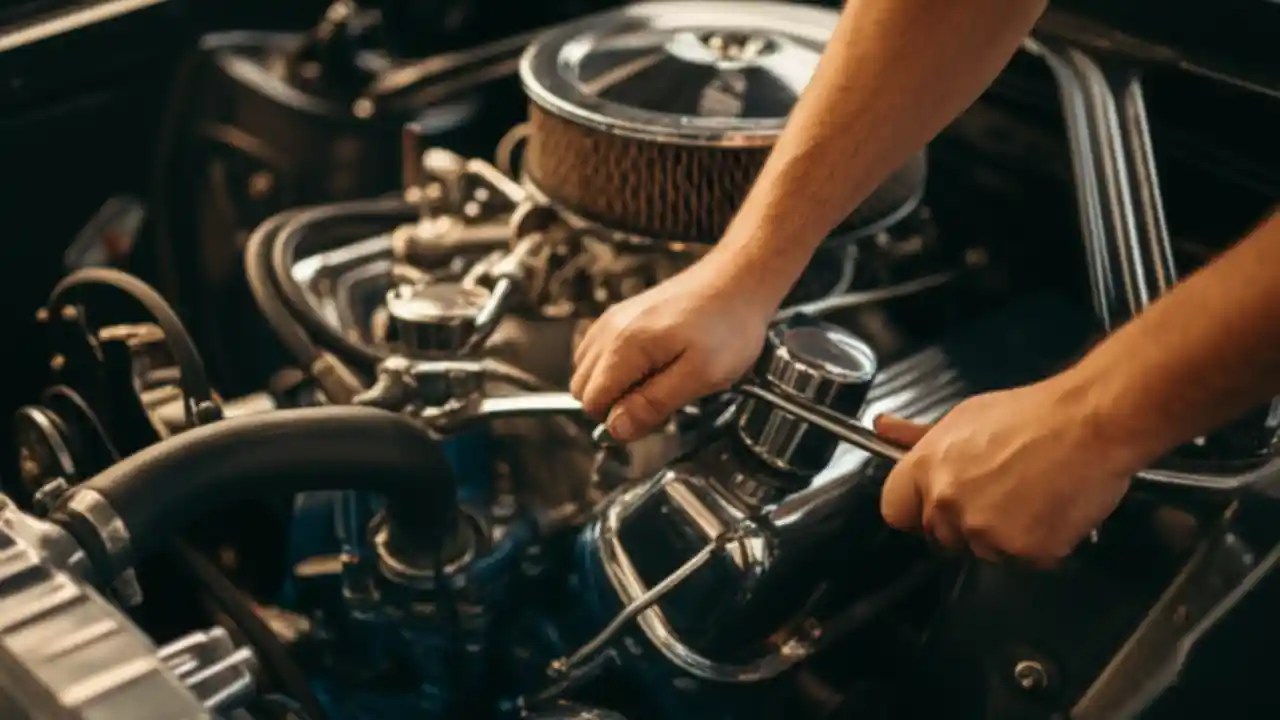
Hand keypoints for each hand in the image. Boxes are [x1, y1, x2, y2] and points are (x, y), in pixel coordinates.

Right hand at [570, 254, 781, 442]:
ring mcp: (613, 319)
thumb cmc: (728, 326)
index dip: (619, 420)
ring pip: (588, 371)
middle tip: (658, 401)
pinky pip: (601, 353)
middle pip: (583, 388)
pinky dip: (618, 368)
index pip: (591, 402)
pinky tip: (653, 365)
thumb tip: (616, 430)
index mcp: (625, 346)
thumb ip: (653, 404)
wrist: (739, 281)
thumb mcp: (700, 376)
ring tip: (658, 382)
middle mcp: (610, 329)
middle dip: (615, 405)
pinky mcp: (623, 315)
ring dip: (615, 387)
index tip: (653, 415)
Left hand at [876, 372, 1151, 566]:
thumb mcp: (964, 417)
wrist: (1091, 423)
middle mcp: (948, 505)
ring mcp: (986, 533)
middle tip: (999, 495)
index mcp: (927, 469)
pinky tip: (1052, 511)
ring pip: (983, 551)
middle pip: (940, 536)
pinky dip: (1039, 545)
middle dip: (964, 523)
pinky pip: (1025, 561)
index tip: (933, 505)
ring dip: (1003, 536)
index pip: (894, 511)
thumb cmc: (1031, 415)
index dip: (915, 510)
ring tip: (1031, 496)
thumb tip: (883, 427)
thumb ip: (918, 436)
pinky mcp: (1025, 552)